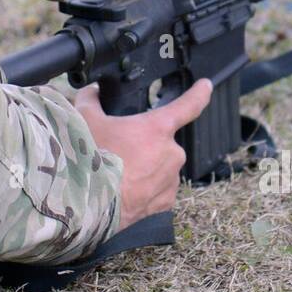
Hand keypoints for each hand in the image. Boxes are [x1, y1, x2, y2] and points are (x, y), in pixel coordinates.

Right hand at [75, 78, 213, 228]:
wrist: (88, 205)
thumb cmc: (90, 159)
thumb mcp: (85, 120)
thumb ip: (90, 99)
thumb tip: (92, 91)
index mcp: (157, 128)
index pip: (188, 105)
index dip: (199, 93)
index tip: (206, 86)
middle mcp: (171, 153)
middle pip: (160, 142)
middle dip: (142, 145)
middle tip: (117, 151)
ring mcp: (170, 181)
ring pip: (159, 168)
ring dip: (143, 169)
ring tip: (116, 175)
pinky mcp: (164, 205)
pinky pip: (157, 191)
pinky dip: (142, 190)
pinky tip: (122, 191)